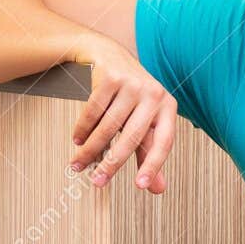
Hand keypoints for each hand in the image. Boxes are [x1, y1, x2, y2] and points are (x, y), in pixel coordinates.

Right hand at [68, 37, 177, 194]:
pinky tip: (78, 140)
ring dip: (90, 149)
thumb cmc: (129, 96)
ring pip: (109, 126)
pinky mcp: (110, 76)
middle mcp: (153, 93)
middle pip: (133, 136)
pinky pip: (93, 110)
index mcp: (167, 107)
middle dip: (112, 163)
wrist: (109, 55)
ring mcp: (132, 83)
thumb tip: (158, 188)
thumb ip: (148, 153)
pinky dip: (83, 129)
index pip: (164, 142)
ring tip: (78, 164)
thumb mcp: (143, 122)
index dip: (153, 166)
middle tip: (98, 182)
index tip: (140, 186)